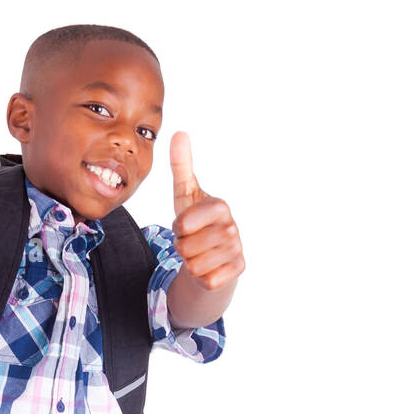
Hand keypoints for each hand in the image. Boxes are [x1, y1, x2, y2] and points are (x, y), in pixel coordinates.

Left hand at [170, 131, 244, 290]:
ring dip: (190, 263)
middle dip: (182, 247)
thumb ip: (181, 165)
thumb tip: (179, 133)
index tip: (185, 224)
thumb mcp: (185, 194)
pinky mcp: (237, 271)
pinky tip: (209, 267)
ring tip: (199, 252)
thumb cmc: (196, 222)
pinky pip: (206, 280)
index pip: (183, 224)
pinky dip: (202, 278)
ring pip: (194, 266)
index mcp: (220, 206)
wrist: (212, 253)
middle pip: (185, 248)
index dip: (177, 228)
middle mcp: (232, 227)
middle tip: (192, 241)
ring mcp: (236, 250)